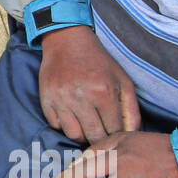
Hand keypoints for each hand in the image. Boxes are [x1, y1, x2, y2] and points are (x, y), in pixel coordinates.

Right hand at [38, 25, 139, 143]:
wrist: (66, 41)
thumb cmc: (99, 62)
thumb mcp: (122, 80)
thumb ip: (131, 109)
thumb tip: (131, 134)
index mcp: (103, 92)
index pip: (114, 130)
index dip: (116, 133)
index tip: (115, 130)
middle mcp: (81, 97)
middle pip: (94, 136)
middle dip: (100, 137)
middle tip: (101, 131)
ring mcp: (61, 99)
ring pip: (73, 135)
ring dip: (82, 133)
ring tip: (86, 124)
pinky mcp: (46, 99)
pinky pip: (56, 125)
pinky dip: (64, 124)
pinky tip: (71, 114)